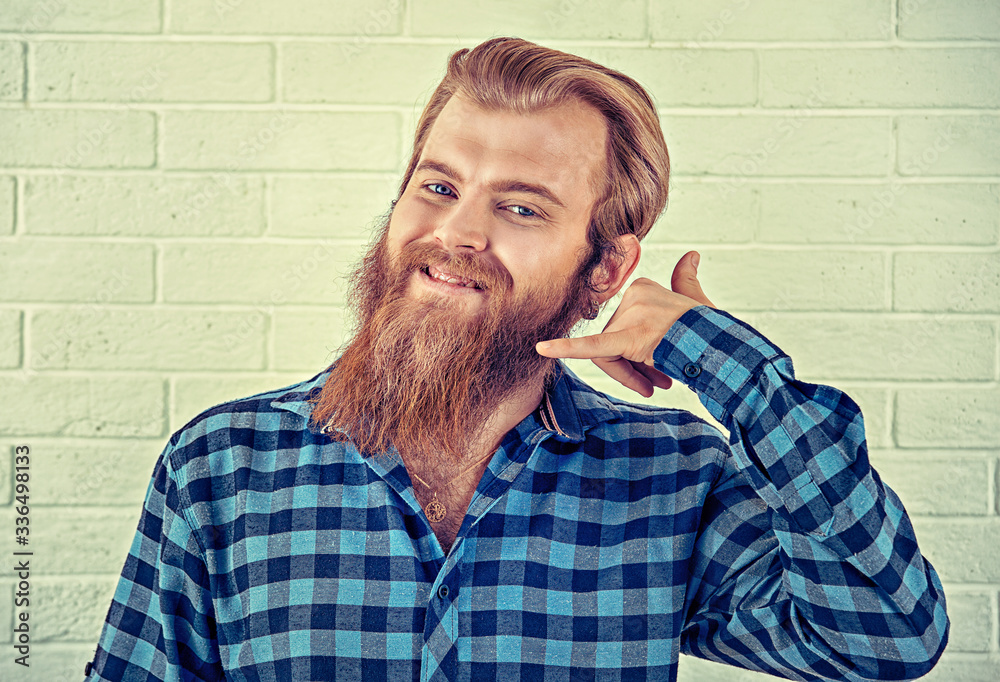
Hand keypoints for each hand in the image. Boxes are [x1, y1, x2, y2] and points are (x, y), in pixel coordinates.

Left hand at [536, 251, 714, 396]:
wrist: (722, 348)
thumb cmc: (709, 329)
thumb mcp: (695, 300)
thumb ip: (685, 278)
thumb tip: (691, 255)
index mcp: (642, 287)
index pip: (620, 325)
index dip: (635, 352)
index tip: (657, 367)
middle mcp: (634, 296)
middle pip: (612, 341)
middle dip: (632, 367)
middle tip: (656, 383)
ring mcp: (631, 315)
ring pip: (610, 354)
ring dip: (631, 375)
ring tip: (658, 383)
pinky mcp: (627, 338)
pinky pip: (592, 347)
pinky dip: (565, 349)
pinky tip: (543, 348)